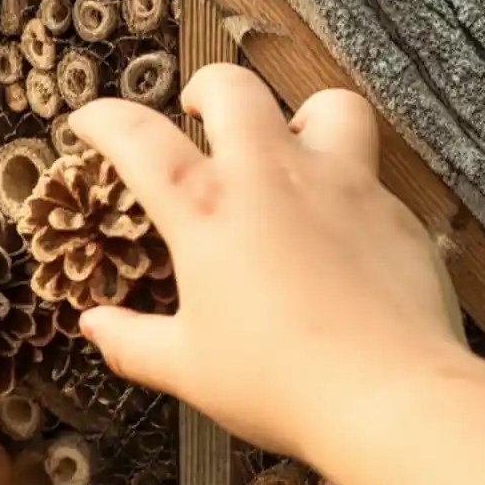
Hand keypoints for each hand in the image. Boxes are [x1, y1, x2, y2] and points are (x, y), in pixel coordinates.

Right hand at [70, 65, 474, 457]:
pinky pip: (369, 175)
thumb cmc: (276, 382)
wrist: (389, 395)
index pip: (139, 138)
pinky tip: (338, 232)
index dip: (105, 119)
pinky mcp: (394, 212)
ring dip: (301, 115)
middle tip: (196, 111)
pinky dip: (345, 188)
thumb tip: (95, 328)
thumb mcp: (187, 368)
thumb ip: (132, 343)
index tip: (89, 122)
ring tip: (290, 144)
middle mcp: (273, 177)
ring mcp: (342, 186)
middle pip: (234, 89)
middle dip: (206, 88)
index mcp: (208, 210)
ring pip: (328, 106)